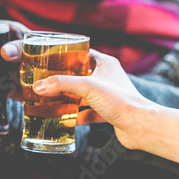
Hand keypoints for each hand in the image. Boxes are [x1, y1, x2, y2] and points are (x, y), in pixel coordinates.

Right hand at [32, 49, 178, 161]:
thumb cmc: (120, 101)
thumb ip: (61, 84)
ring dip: (68, 98)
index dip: (66, 54)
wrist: (139, 126)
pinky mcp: (108, 112)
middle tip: (45, 80)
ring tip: (49, 99)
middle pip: (80, 75)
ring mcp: (108, 96)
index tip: (49, 58)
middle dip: (63, 79)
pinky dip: (76, 115)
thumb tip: (39, 86)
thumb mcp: (87, 87)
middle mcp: (107, 78)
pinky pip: (88, 112)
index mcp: (105, 64)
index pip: (83, 53)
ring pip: (83, 95)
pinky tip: (63, 120)